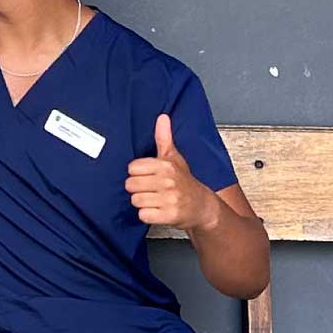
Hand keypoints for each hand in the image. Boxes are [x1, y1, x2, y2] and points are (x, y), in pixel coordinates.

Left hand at [127, 114, 221, 231]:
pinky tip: (158, 211)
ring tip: (155, 200)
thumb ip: (164, 138)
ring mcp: (169, 199)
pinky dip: (148, 215)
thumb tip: (162, 117)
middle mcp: (168, 181)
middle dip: (138, 189)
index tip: (148, 176)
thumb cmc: (185, 181)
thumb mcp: (175, 158)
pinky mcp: (170, 215)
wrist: (203, 206)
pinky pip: (143, 215)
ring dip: (143, 203)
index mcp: (166, 165)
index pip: (132, 168)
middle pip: (130, 185)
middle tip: (151, 190)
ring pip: (136, 200)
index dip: (137, 174)